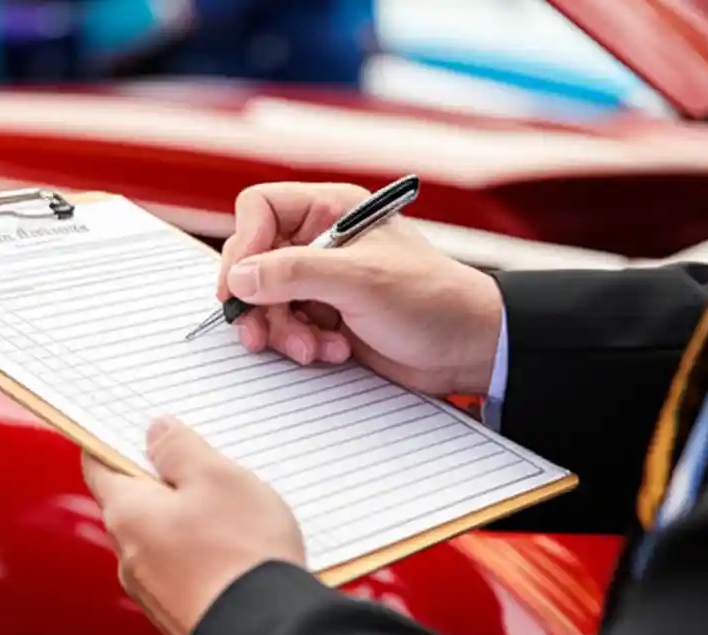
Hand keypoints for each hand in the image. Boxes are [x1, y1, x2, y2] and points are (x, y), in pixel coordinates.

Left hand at [82, 417, 304, 634]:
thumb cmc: (241, 552)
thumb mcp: (217, 478)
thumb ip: (180, 449)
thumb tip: (155, 432)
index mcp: (127, 514)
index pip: (99, 466)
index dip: (113, 440)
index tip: (135, 426)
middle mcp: (128, 556)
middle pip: (133, 503)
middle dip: (162, 481)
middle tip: (201, 464)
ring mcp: (152, 592)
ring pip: (161, 539)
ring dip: (186, 520)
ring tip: (231, 510)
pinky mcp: (180, 614)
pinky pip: (182, 571)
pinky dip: (201, 554)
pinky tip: (236, 551)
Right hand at [219, 182, 503, 394]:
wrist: (468, 348)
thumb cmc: (431, 300)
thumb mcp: (359, 280)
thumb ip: (294, 273)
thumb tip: (240, 278)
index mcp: (331, 211)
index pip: (261, 210)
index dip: (245, 245)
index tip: (242, 284)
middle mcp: (320, 241)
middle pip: (255, 261)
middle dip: (259, 302)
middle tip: (258, 333)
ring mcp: (322, 280)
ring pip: (266, 299)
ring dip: (281, 330)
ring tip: (311, 348)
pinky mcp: (325, 316)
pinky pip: (287, 327)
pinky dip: (300, 344)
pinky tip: (332, 352)